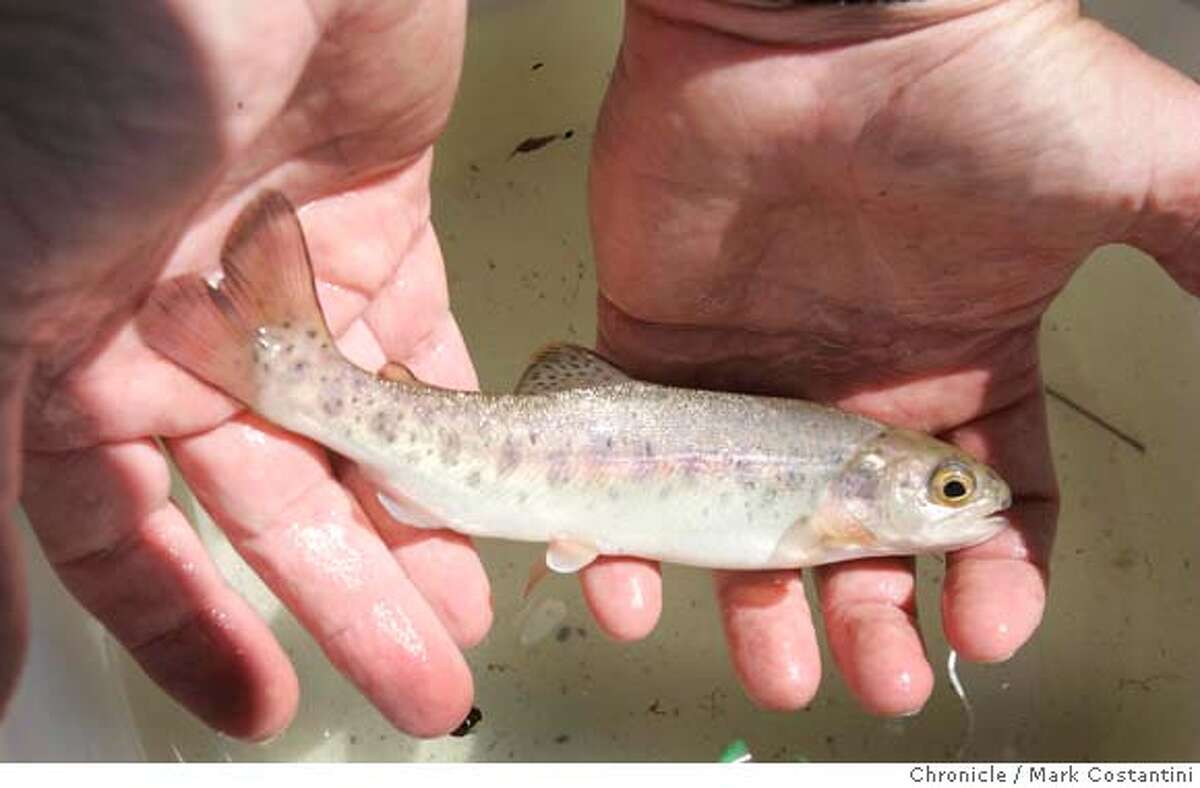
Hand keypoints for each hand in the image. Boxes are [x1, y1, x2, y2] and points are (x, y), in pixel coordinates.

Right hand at [6, 0, 491, 738]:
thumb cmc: (83, 73)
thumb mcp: (1, 298)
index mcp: (71, 355)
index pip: (132, 534)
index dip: (191, 625)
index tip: (262, 701)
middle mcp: (173, 325)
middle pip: (272, 499)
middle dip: (349, 599)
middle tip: (420, 678)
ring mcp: (279, 276)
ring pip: (361, 435)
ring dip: (416, 522)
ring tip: (468, 607)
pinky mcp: (369, 224)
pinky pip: (420, 348)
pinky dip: (457, 416)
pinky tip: (491, 482)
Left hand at [588, 0, 1199, 713]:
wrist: (805, 8)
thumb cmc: (961, 78)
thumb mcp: (1125, 169)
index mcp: (963, 364)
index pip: (984, 510)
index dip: (995, 581)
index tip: (988, 631)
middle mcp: (856, 385)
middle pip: (866, 546)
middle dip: (876, 621)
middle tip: (876, 675)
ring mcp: (753, 377)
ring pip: (751, 530)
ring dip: (761, 612)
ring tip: (776, 666)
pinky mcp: (657, 355)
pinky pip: (637, 472)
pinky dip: (634, 544)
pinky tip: (645, 589)